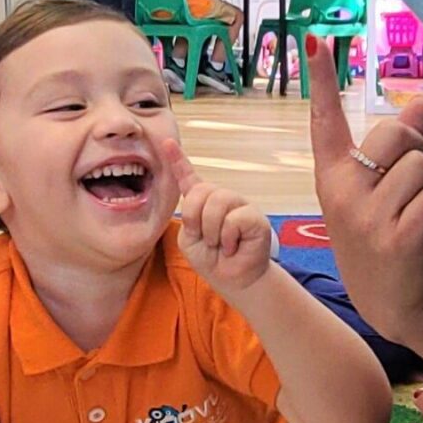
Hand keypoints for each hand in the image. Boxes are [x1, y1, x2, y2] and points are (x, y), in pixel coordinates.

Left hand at [164, 138, 270, 295]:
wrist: (231, 279)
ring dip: (212, 231)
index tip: (166, 143)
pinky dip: (228, 238)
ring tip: (220, 244)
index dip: (178, 159)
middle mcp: (222, 198)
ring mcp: (240, 205)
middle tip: (206, 240)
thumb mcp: (190, 238)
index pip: (190, 177)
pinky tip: (234, 246)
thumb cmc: (211, 259)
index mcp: (203, 202)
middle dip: (196, 219)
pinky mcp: (256, 217)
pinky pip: (233, 219)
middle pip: (201, 192)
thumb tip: (199, 199)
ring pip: (217, 203)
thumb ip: (190, 216)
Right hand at [306, 39, 422, 346]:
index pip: (325, 121)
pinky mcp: (394, 238)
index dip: (322, 80)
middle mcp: (340, 192)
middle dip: (416, 152)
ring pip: (421, 168)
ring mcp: (364, 217)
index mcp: (332, 176)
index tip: (314, 42)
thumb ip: (401, 146)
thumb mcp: (381, 188)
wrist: (388, 299)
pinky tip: (419, 234)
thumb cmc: (384, 232)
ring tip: (410, 213)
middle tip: (407, 185)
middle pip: (395, 136)